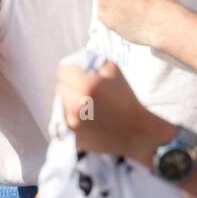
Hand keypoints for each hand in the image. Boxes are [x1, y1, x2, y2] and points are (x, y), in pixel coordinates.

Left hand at [57, 59, 171, 161]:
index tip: (79, 75)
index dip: (71, 71)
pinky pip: (65, 121)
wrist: (135, 132)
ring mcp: (72, 123)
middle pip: (60, 87)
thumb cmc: (126, 99)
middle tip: (84, 91)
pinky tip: (87, 118)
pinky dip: (72, 118)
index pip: (62, 71)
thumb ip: (93, 61)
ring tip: (86, 105)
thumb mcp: (114, 70)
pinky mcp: (72, 136)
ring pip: (61, 104)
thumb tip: (78, 61)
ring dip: (69, 102)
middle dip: (70, 86)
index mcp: (85, 85)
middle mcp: (75, 104)